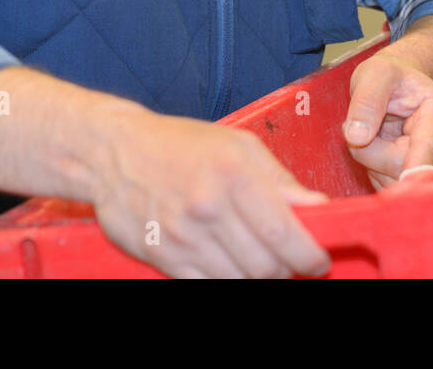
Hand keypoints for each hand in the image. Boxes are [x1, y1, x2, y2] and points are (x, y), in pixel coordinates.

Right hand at [91, 108, 330, 278]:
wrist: (113, 152)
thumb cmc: (181, 144)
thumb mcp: (238, 146)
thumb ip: (280, 180)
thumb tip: (319, 208)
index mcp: (235, 175)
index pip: (285, 235)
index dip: (310, 258)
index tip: (318, 261)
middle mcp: (209, 208)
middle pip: (266, 267)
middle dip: (287, 270)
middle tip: (289, 262)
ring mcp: (183, 237)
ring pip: (240, 282)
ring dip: (257, 279)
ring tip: (260, 262)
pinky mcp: (162, 258)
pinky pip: (206, 288)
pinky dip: (226, 283)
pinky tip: (230, 267)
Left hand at [343, 47, 432, 189]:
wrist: (400, 87)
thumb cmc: (390, 77)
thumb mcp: (374, 75)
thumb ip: (366, 102)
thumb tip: (357, 136)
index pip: (429, 145)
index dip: (415, 165)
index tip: (406, 179)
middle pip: (403, 167)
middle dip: (372, 153)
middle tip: (361, 126)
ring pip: (395, 181)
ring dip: (373, 163)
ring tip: (377, 133)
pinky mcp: (426, 178)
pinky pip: (392, 186)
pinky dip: (378, 171)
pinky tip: (382, 148)